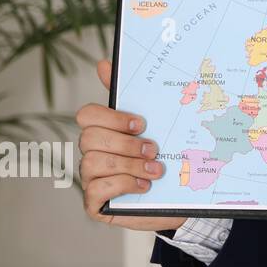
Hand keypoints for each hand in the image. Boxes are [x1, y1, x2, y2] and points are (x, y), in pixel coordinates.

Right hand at [75, 59, 185, 232]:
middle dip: (125, 144)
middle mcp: (93, 153)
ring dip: (129, 165)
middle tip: (154, 148)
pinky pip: (95, 190)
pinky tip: (144, 186)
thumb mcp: (156, 126)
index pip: (87, 115)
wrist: (179, 196)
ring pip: (93, 163)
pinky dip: (122, 185)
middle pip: (89, 139)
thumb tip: (104, 63)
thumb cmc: (164, 157)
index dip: (111, 117)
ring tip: (156, 169)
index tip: (141, 123)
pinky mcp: (95, 203)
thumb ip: (132, 97)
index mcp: (104, 131)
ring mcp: (92, 179)